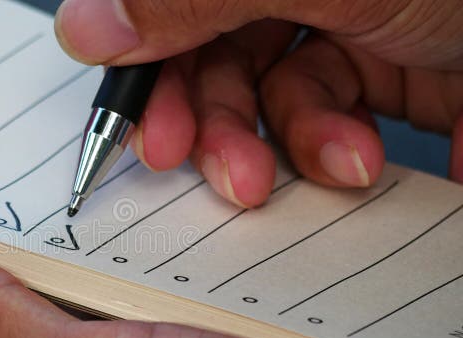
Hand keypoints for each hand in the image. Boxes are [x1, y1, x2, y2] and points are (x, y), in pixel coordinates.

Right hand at [54, 0, 462, 206]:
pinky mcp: (397, 65)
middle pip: (217, 52)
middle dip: (219, 122)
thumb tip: (87, 24)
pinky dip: (345, 146)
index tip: (140, 130)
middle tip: (219, 174)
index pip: (173, 2)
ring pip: (276, 94)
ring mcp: (351, 17)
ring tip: (339, 166)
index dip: (148, 62)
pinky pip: (340, 114)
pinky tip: (366, 160)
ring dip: (295, 144)